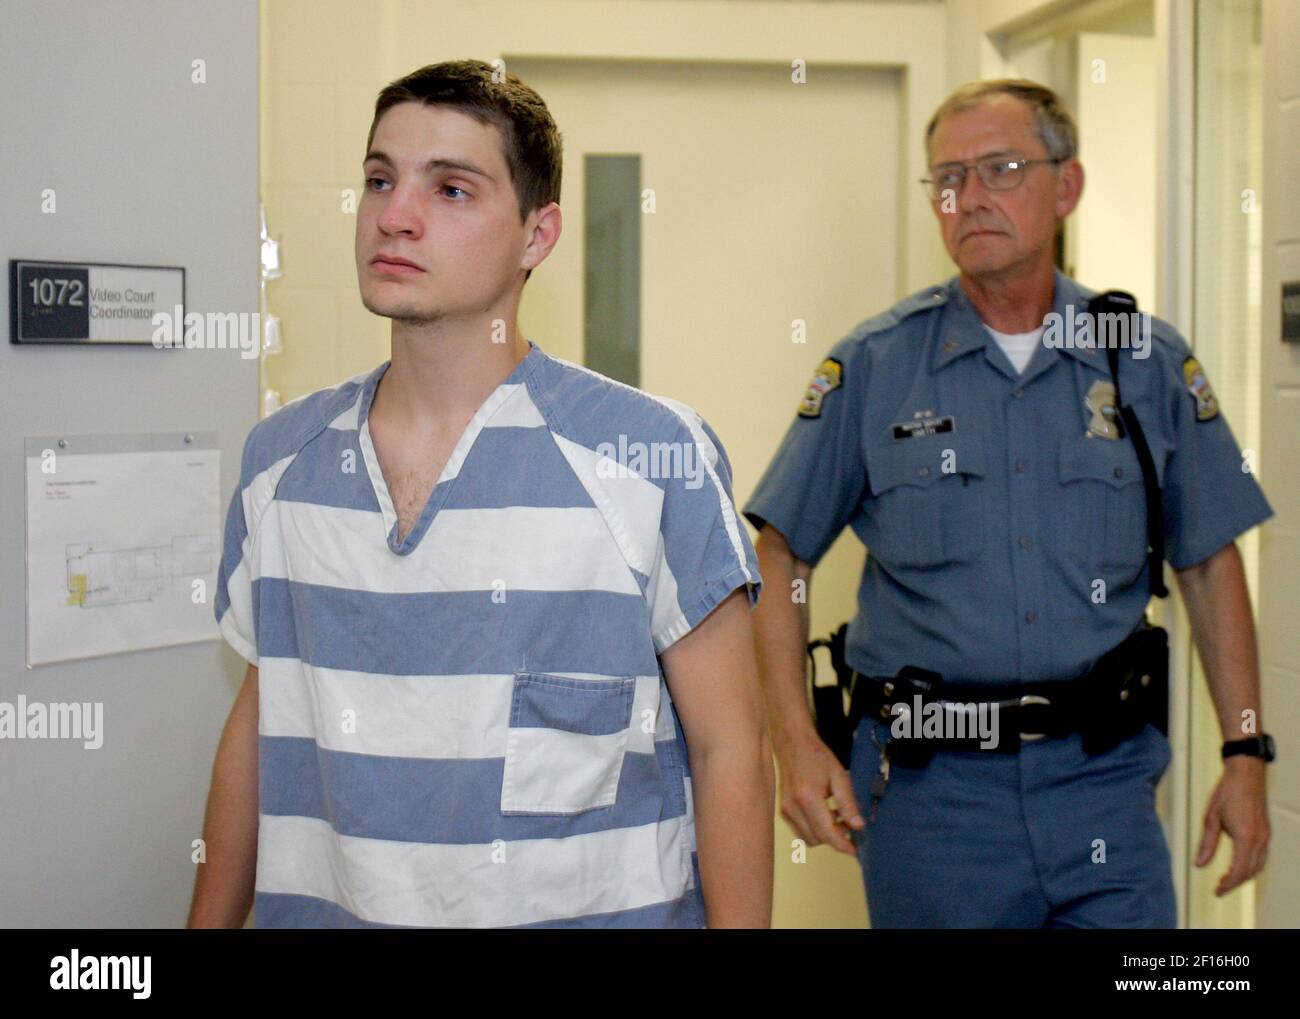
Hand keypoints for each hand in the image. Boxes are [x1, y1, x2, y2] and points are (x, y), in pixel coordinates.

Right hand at [774, 730, 863, 854]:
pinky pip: (801, 831)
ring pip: (808, 838)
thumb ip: (848, 803)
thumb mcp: (839, 776)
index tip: (856, 851)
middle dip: (836, 839)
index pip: (827, 832)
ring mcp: (786, 811)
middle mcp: (793, 809)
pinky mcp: (783, 811)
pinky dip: (815, 830)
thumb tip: (858, 826)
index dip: (842, 845)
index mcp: (808, 799)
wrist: (792, 744)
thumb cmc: (817, 757)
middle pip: (818, 839)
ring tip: (838, 819)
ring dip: (825, 836)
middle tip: (851, 828)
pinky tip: (825, 815)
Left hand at [1194, 756, 1268, 895]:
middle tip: (1219, 888)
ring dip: (1244, 876)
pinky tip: (1237, 864)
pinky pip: (1261, 856)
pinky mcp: (1266, 832)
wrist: (1246, 774)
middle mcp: (1260, 840)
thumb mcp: (1211, 818)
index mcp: (1246, 838)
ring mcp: (1265, 836)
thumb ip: (1207, 843)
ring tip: (1226, 878)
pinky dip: (1250, 865)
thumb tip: (1199, 864)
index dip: (1228, 884)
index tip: (1217, 891)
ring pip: (1258, 866)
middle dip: (1235, 883)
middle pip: (1250, 872)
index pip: (1239, 871)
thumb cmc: (1227, 793)